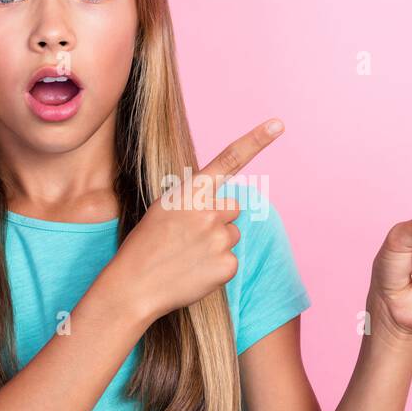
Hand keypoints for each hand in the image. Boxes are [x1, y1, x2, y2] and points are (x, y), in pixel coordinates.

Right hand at [111, 119, 283, 323]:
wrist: (133, 286)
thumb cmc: (145, 246)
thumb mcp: (164, 209)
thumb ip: (194, 200)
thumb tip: (224, 208)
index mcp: (190, 191)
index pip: (229, 160)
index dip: (256, 141)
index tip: (278, 125)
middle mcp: (209, 210)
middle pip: (232, 208)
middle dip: (217, 219)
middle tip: (189, 237)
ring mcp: (220, 238)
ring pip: (232, 235)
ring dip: (216, 244)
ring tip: (188, 256)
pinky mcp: (227, 265)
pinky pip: (231, 261)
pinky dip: (217, 268)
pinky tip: (194, 272)